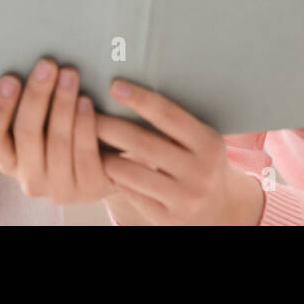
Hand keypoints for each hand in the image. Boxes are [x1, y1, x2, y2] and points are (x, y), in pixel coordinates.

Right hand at [0, 56, 120, 205]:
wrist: (109, 168)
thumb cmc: (67, 132)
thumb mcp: (43, 124)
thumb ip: (33, 105)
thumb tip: (33, 63)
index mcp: (8, 160)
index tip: (11, 77)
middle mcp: (28, 179)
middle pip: (26, 133)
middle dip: (37, 95)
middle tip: (48, 64)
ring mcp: (58, 188)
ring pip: (57, 141)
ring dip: (62, 104)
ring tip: (70, 74)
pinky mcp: (87, 189)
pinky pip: (84, 153)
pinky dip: (85, 124)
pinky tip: (86, 101)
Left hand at [96, 77, 264, 224]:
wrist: (218, 209)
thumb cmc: (199, 161)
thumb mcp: (201, 139)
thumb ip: (174, 122)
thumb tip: (127, 88)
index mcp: (208, 143)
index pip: (168, 115)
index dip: (140, 99)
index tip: (114, 85)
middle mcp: (199, 171)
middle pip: (143, 143)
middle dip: (109, 125)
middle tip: (84, 111)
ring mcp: (184, 198)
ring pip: (130, 172)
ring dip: (104, 155)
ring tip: (87, 141)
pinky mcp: (167, 218)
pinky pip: (130, 194)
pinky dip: (115, 179)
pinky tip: (104, 167)